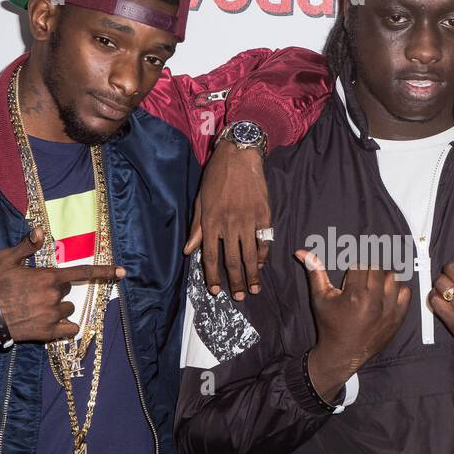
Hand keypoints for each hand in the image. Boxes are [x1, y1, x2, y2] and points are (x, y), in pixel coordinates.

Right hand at [0, 227, 123, 344]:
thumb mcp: (6, 259)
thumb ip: (27, 246)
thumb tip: (41, 231)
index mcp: (48, 277)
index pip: (83, 273)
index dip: (105, 271)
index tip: (123, 271)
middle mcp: (54, 297)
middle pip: (68, 290)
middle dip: (56, 288)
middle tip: (34, 290)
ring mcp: (52, 317)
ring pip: (67, 308)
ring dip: (58, 307)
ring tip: (36, 306)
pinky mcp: (47, 333)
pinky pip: (69, 329)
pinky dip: (64, 326)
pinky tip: (50, 322)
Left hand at [183, 136, 269, 300]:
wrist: (240, 156)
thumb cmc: (216, 177)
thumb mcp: (200, 200)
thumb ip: (197, 227)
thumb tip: (189, 250)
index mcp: (211, 221)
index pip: (210, 256)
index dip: (213, 276)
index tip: (216, 291)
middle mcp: (229, 224)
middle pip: (233, 260)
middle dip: (236, 282)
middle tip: (240, 297)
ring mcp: (249, 220)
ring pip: (250, 255)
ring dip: (252, 275)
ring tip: (254, 289)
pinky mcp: (264, 215)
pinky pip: (264, 241)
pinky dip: (263, 255)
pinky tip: (261, 265)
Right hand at [295, 250, 410, 401]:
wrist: (342, 354)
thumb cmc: (329, 325)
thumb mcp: (320, 298)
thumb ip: (315, 272)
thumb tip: (301, 252)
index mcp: (355, 295)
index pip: (361, 265)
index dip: (354, 270)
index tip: (350, 280)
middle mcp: (375, 301)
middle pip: (378, 269)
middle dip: (368, 272)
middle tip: (361, 283)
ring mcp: (389, 310)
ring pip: (393, 278)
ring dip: (383, 279)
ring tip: (373, 288)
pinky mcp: (398, 317)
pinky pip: (406, 292)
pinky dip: (397, 291)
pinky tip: (385, 296)